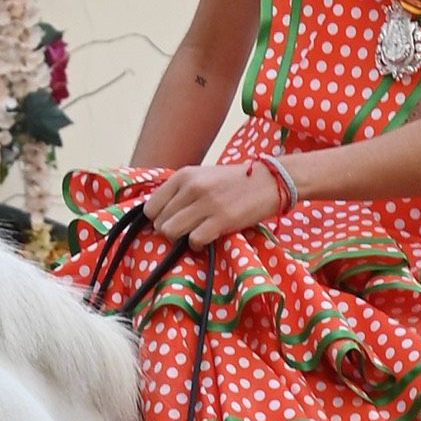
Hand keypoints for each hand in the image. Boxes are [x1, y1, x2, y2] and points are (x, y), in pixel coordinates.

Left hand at [143, 162, 277, 245]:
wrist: (269, 181)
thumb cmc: (234, 181)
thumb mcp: (203, 176)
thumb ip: (180, 191)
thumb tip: (158, 215)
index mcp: (184, 175)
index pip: (151, 206)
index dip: (158, 218)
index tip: (172, 221)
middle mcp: (192, 187)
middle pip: (159, 222)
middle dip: (170, 230)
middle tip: (186, 229)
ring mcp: (207, 203)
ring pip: (171, 232)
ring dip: (181, 239)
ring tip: (195, 234)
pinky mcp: (222, 219)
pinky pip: (194, 240)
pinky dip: (197, 245)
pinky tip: (207, 238)